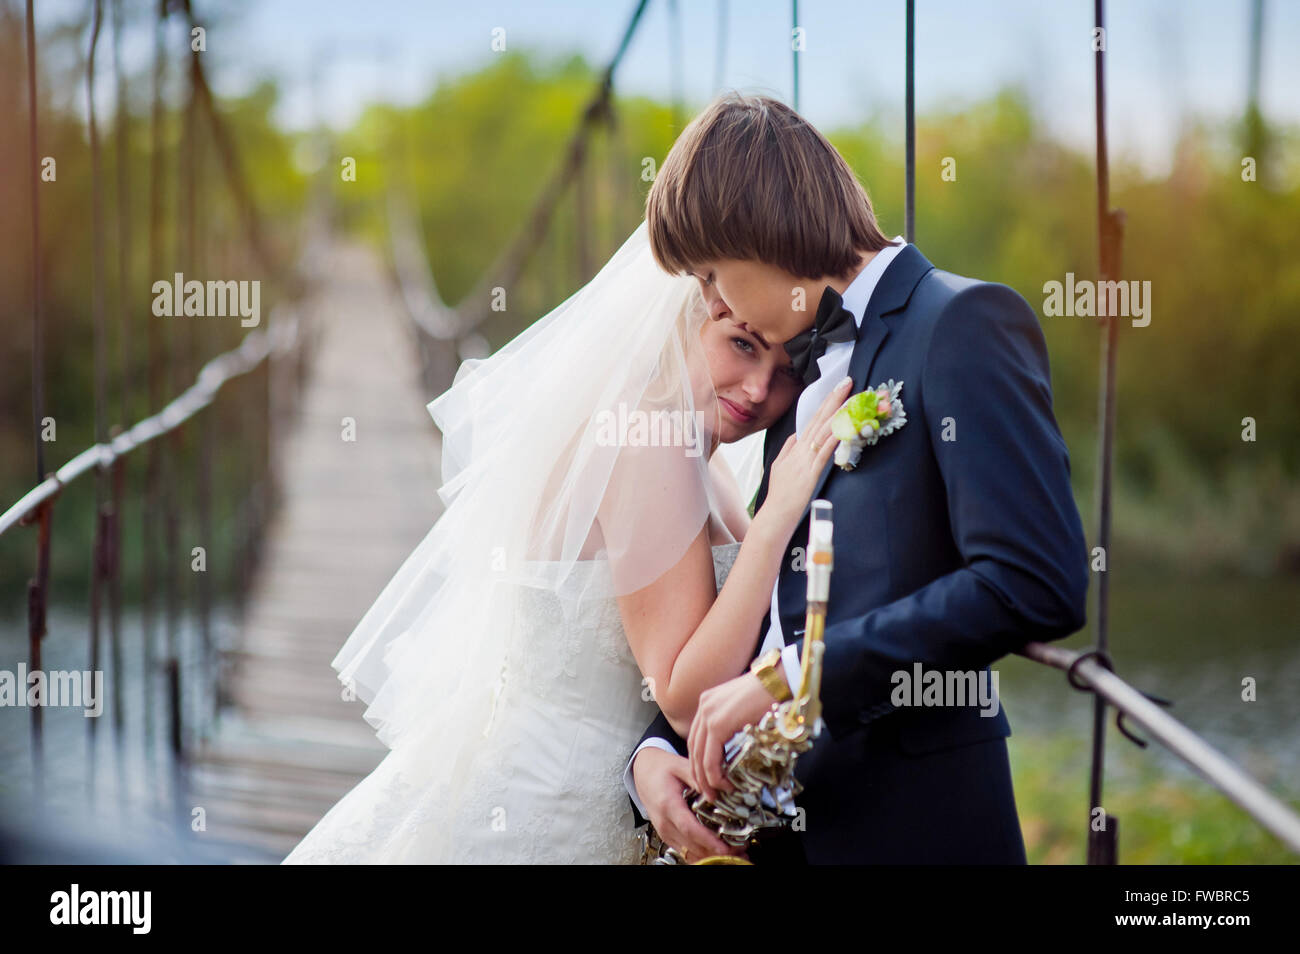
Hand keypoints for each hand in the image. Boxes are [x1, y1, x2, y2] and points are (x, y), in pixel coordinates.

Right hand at [631, 747, 743, 860]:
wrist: (643, 773)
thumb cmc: (661, 768)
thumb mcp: (680, 765)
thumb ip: (699, 777)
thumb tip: (720, 789)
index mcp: (668, 804)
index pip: (689, 828)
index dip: (708, 840)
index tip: (725, 848)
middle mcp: (664, 822)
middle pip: (691, 845)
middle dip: (716, 852)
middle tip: (740, 852)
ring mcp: (665, 831)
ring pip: (689, 852)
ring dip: (711, 856)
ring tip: (735, 853)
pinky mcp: (667, 835)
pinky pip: (685, 851)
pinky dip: (702, 854)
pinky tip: (718, 852)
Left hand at [688, 671, 779, 803]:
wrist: (777, 681)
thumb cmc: (768, 693)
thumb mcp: (743, 706)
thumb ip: (732, 721)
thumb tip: (735, 744)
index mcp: (707, 701)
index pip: (697, 736)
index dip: (699, 758)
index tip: (705, 776)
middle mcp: (703, 707)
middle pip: (693, 747)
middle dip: (698, 772)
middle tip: (706, 791)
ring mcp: (708, 715)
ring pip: (699, 756)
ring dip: (705, 779)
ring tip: (714, 794)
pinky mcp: (717, 725)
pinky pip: (710, 757)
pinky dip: (714, 775)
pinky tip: (724, 784)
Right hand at [758, 377, 849, 533]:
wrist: (775, 514)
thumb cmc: (779, 494)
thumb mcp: (778, 467)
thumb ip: (787, 450)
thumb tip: (794, 436)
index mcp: (795, 448)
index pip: (813, 419)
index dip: (826, 402)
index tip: (838, 387)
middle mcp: (801, 449)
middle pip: (820, 419)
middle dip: (834, 398)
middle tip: (848, 381)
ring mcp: (805, 460)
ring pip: (824, 431)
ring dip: (839, 414)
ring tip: (852, 399)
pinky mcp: (811, 472)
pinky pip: (825, 451)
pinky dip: (835, 438)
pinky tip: (844, 427)